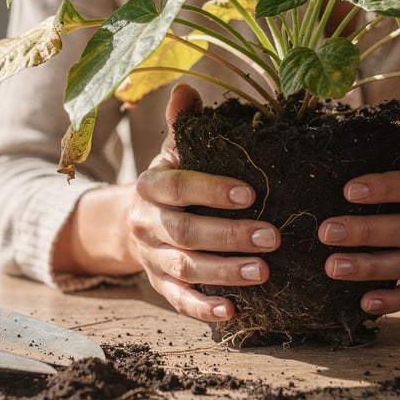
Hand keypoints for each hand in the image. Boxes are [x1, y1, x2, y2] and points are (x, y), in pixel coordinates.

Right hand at [128, 83, 282, 321]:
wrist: (127, 223)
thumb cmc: (168, 181)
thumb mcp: (172, 151)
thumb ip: (183, 124)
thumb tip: (186, 87)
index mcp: (150, 185)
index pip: (178, 186)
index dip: (211, 190)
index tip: (251, 194)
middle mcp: (145, 222)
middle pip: (184, 231)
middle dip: (228, 236)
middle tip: (272, 238)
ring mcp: (150, 256)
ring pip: (184, 268)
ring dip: (223, 273)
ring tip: (262, 273)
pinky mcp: (157, 284)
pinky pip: (177, 300)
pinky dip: (202, 308)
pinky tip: (232, 311)